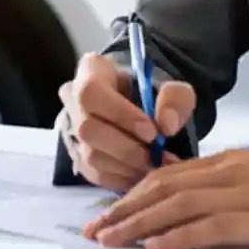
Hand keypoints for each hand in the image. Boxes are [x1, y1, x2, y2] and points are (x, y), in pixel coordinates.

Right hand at [58, 53, 196, 190]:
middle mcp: (72, 99)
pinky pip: (94, 174)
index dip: (119, 115)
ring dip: (127, 166)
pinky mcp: (78, 157)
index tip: (152, 132)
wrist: (145, 109)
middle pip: (87, 129)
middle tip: (159, 157)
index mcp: (92, 71)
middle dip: (127, 148)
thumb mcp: (174, 88)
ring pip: (90, 155)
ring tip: (156, 167)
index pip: (91, 92)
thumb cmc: (155, 94)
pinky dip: (122, 178)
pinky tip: (144, 174)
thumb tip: (167, 125)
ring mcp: (72, 129)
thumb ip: (176, 100)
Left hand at [86, 150, 248, 248]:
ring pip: (179, 206)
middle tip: (93, 231)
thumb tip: (186, 206)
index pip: (165, 177)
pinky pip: (212, 227)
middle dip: (123, 210)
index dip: (130, 196)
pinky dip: (180, 237)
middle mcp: (230, 172)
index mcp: (227, 163)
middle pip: (162, 189)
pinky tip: (156, 247)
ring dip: (139, 224)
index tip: (104, 215)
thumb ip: (224, 188)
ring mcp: (247, 194)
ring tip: (111, 240)